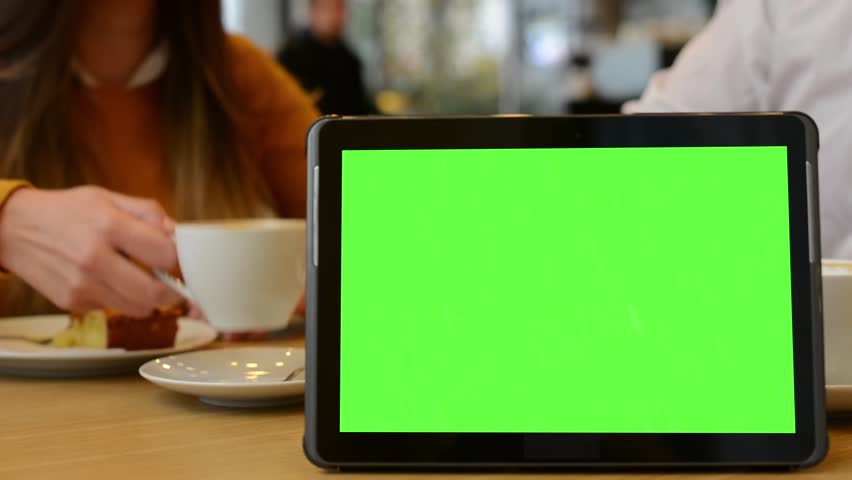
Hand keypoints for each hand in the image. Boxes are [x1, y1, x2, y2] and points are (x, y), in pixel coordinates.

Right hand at [0, 186, 180, 315]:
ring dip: (149, 300)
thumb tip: (177, 233)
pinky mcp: (73, 302)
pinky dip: (119, 300)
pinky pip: (112, 309)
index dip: (178, 259)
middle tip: (173, 284)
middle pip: (155, 293)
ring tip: (142, 281)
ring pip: (137, 308)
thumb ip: (148, 213)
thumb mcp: (108, 199)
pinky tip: (108, 282)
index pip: (165, 254)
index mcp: (109, 226)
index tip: (178, 259)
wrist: (13, 229)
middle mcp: (95, 258)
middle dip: (173, 291)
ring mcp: (82, 285)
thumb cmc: (66, 212)